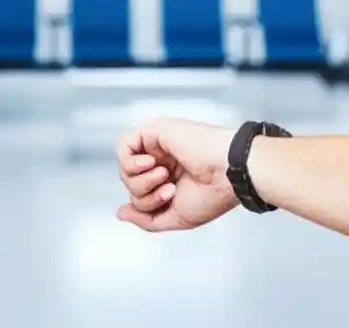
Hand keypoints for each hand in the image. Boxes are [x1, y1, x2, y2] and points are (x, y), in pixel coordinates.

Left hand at [115, 117, 237, 231]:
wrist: (227, 173)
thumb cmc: (213, 194)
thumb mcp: (176, 217)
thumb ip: (145, 218)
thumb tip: (121, 213)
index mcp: (171, 179)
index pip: (140, 195)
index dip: (147, 204)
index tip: (171, 197)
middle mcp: (163, 161)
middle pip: (130, 183)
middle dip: (145, 195)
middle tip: (170, 189)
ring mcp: (158, 146)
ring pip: (125, 168)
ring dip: (142, 180)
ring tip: (164, 175)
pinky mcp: (154, 131)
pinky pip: (124, 146)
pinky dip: (131, 162)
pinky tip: (151, 164)